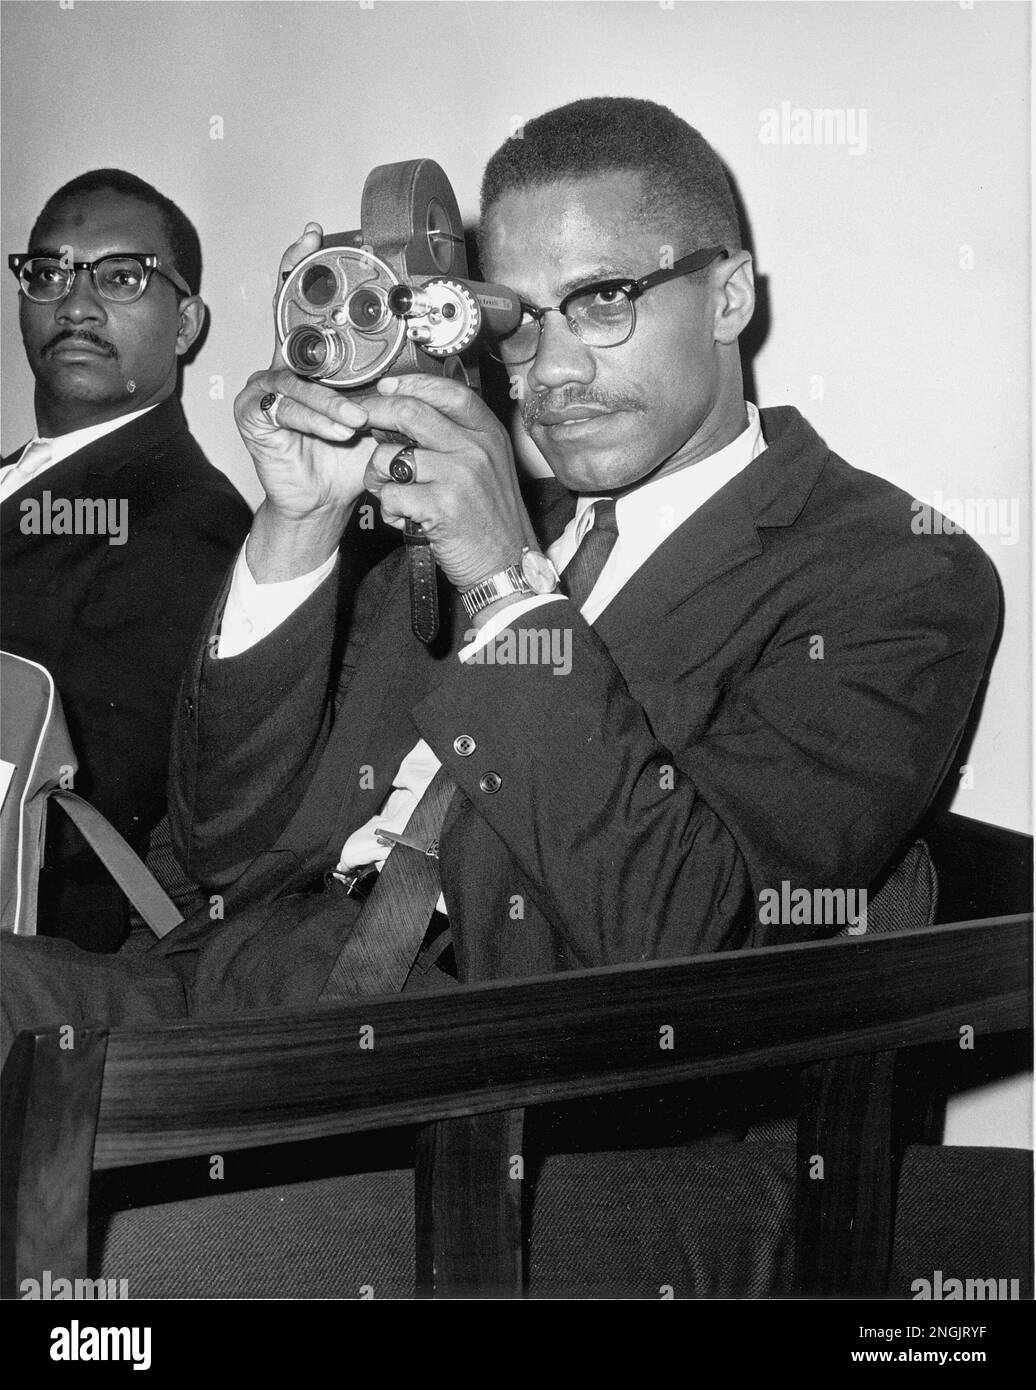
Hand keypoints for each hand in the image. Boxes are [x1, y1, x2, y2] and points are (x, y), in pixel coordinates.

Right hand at [234, 224, 375, 523]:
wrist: (325, 500)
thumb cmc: (348, 456)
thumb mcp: (378, 413)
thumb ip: (390, 385)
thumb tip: (431, 362)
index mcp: (313, 361)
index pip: (306, 307)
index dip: (304, 268)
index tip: (314, 236)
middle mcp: (286, 366)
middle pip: (286, 321)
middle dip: (297, 293)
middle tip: (311, 267)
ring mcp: (266, 387)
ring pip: (297, 379)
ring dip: (329, 400)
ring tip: (354, 419)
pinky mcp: (254, 413)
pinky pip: (284, 407)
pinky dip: (313, 419)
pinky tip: (335, 430)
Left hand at [360, 372, 538, 591]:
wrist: (506, 565)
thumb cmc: (490, 518)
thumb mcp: (488, 465)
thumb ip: (458, 435)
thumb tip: (406, 407)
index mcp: (489, 434)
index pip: (448, 392)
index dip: (411, 384)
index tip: (387, 387)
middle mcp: (476, 449)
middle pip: (410, 412)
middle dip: (375, 415)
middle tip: (362, 425)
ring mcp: (459, 476)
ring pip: (389, 457)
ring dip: (377, 476)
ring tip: (391, 492)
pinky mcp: (441, 507)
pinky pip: (392, 495)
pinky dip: (390, 509)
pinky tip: (405, 519)